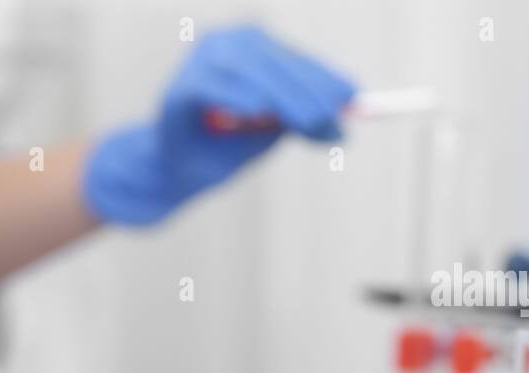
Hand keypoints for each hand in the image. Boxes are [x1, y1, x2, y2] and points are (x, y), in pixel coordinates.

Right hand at [83, 26, 355, 224]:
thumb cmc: (221, 147)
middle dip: (309, 91)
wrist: (174, 172)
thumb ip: (300, 118)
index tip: (354, 94)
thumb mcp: (270, 132)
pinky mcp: (181, 87)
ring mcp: (200, 61)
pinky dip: (236, 98)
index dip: (325, 76)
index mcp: (249, 47)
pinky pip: (213, 87)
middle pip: (275, 62)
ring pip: (250, 72)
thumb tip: (344, 120)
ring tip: (308, 121)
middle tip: (334, 116)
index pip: (293, 58)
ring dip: (283, 98)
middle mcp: (225, 43)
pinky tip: (258, 112)